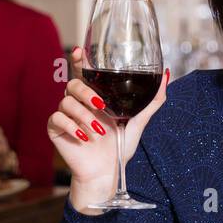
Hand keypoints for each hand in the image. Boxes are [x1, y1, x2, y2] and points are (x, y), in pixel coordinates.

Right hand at [47, 45, 168, 210]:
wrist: (106, 171)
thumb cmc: (119, 146)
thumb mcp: (138, 121)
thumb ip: (151, 100)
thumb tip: (166, 74)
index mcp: (94, 97)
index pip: (83, 72)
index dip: (78, 59)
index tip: (79, 51)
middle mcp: (78, 102)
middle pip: (73, 83)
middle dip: (86, 92)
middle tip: (100, 106)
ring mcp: (66, 114)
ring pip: (66, 101)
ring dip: (84, 115)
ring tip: (98, 130)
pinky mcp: (56, 128)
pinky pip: (57, 118)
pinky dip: (72, 126)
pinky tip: (84, 137)